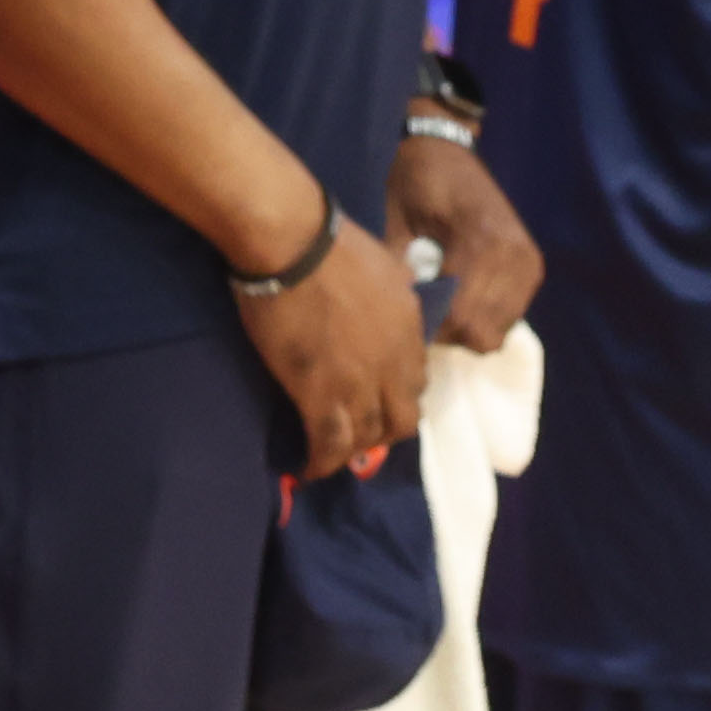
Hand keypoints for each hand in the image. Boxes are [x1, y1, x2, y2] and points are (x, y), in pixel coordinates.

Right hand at [234, 205, 423, 476]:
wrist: (295, 243)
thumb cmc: (331, 241)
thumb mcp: (386, 264)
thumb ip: (393, 290)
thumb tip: (389, 292)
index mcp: (410, 331)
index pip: (415, 381)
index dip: (396, 395)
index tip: (376, 396)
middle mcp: (394, 364)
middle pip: (402, 419)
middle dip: (383, 431)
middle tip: (359, 432)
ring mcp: (359, 382)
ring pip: (367, 437)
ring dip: (351, 450)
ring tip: (330, 455)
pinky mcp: (320, 394)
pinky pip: (328, 443)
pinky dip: (321, 462)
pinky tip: (308, 469)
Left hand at [387, 131, 537, 351]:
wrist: (444, 147)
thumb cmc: (414, 180)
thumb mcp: (396, 219)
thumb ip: (399, 266)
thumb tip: (399, 314)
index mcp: (481, 241)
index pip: (460, 313)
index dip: (430, 326)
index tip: (406, 320)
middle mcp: (513, 255)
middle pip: (482, 329)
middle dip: (448, 331)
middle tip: (420, 316)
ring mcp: (527, 262)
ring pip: (498, 328)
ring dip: (468, 327)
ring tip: (439, 308)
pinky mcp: (532, 265)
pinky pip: (510, 313)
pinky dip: (485, 315)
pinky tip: (461, 300)